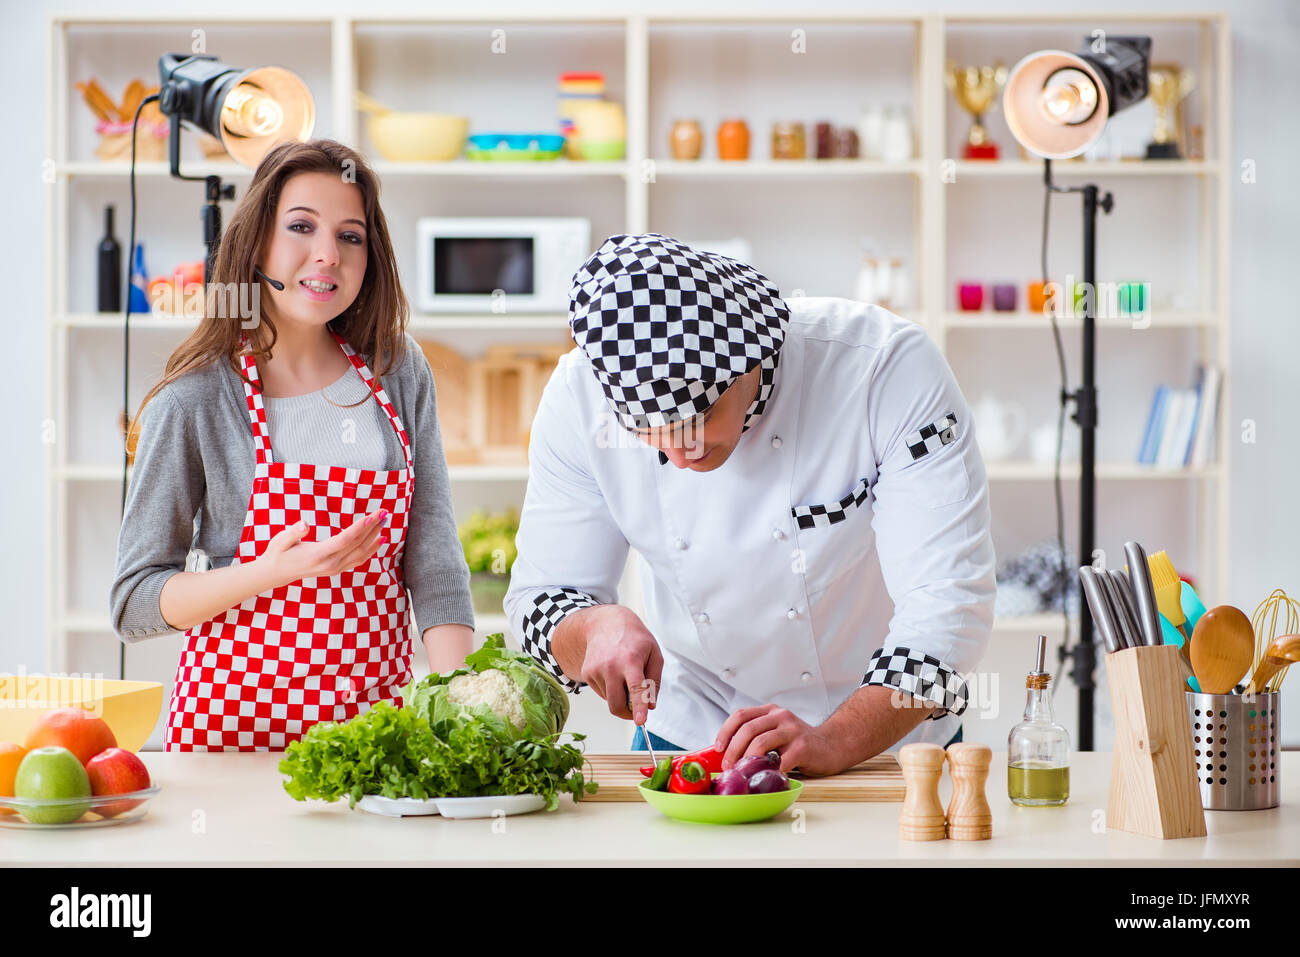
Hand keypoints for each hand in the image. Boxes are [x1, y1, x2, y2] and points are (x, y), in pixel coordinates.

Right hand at [257, 509, 388, 589]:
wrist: (275, 574)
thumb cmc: (278, 553)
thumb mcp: (279, 541)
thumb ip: (292, 533)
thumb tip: (303, 525)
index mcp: (318, 555)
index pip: (345, 540)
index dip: (360, 528)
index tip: (371, 516)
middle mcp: (330, 564)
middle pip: (357, 545)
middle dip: (372, 528)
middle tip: (384, 512)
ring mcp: (335, 568)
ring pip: (361, 553)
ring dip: (375, 537)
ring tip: (384, 522)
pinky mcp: (336, 569)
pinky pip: (358, 560)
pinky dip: (371, 550)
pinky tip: (379, 540)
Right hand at [577, 606, 664, 724]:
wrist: (605, 623)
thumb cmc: (634, 639)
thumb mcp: (654, 653)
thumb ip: (655, 681)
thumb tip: (651, 705)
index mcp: (630, 660)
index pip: (636, 688)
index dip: (639, 707)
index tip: (640, 721)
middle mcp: (610, 666)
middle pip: (617, 704)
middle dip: (628, 713)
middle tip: (636, 709)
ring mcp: (596, 670)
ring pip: (610, 700)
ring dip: (620, 696)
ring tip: (624, 675)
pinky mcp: (587, 674)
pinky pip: (602, 693)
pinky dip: (610, 690)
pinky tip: (613, 673)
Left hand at [714, 704, 840, 776]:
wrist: (832, 745)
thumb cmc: (799, 743)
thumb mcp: (777, 732)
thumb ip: (757, 737)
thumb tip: (727, 754)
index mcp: (770, 712)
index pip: (741, 715)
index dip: (725, 731)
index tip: (718, 748)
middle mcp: (781, 717)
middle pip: (748, 729)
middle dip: (733, 749)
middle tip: (728, 765)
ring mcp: (792, 730)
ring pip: (761, 743)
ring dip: (747, 760)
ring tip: (743, 772)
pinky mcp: (803, 747)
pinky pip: (780, 761)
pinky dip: (769, 772)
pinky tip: (766, 778)